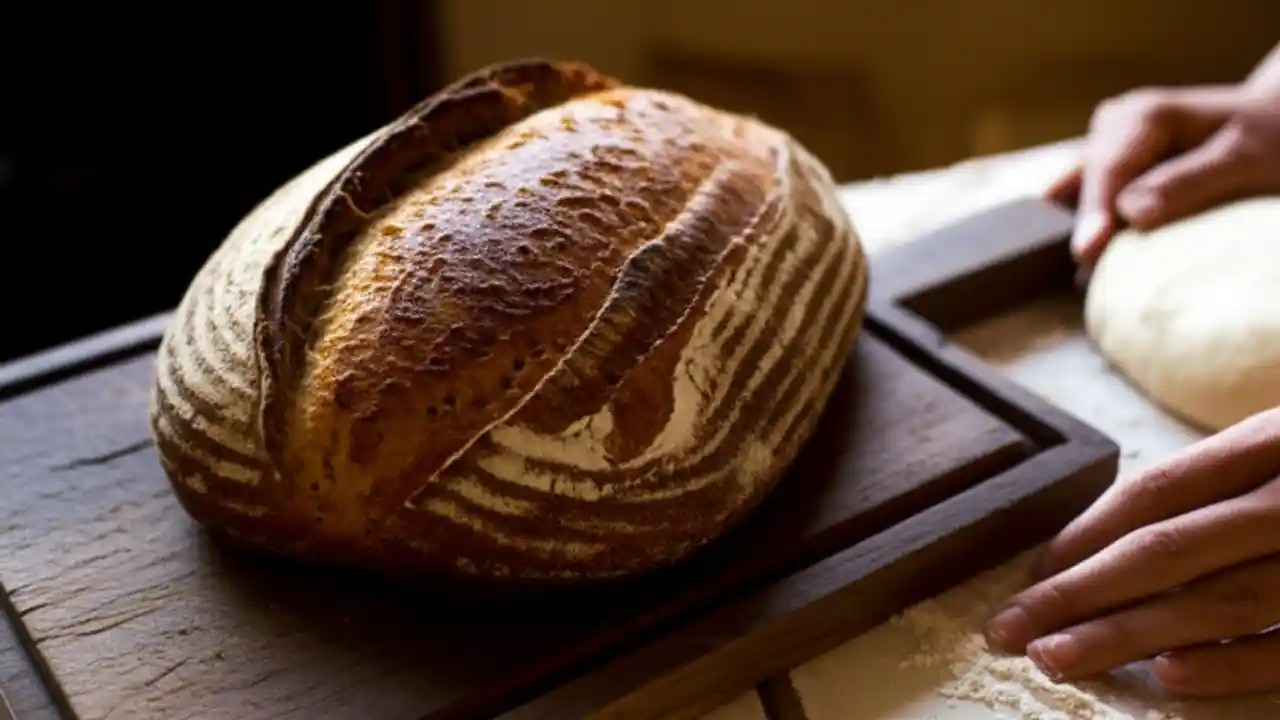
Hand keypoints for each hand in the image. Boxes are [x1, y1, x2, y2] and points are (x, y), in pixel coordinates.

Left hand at [983, 407, 1279, 697]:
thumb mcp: (1279, 446)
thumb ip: (1214, 483)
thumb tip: (1102, 546)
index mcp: (1269, 445)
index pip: (1155, 493)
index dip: (1082, 536)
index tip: (1025, 579)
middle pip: (1166, 550)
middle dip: (1077, 594)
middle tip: (1009, 630)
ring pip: (1218, 601)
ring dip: (1128, 634)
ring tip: (1055, 657)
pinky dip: (1229, 665)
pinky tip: (1164, 676)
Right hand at [1048, 86, 1279, 265]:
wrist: (1274, 126)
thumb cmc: (1270, 141)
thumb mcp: (1243, 159)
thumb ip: (1189, 181)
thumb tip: (1129, 212)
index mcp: (1146, 116)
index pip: (1108, 169)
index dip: (1094, 212)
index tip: (1086, 253)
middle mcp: (1117, 123)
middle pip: (1088, 181)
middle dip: (1087, 223)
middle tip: (1085, 276)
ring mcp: (1110, 143)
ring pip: (1079, 189)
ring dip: (1080, 225)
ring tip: (1084, 271)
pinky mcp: (1112, 166)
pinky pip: (1088, 195)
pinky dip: (1088, 222)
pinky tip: (1090, 253)